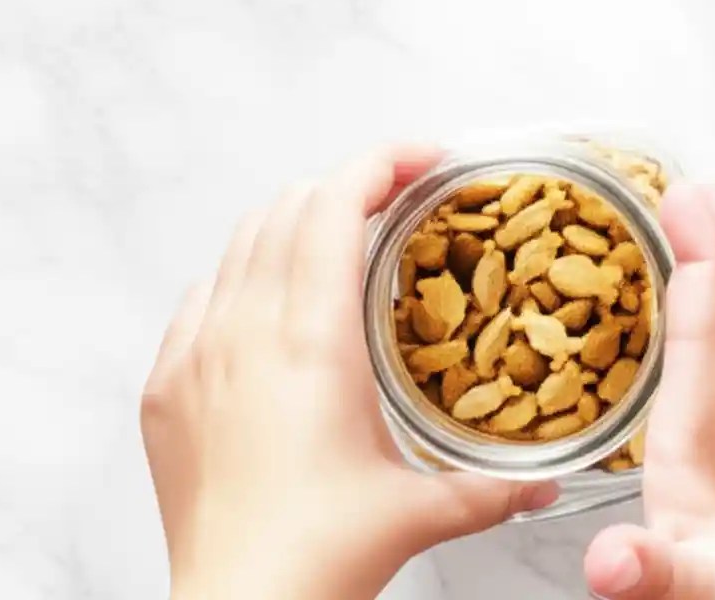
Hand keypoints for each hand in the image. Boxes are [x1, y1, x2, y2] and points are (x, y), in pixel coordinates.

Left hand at [141, 148, 558, 599]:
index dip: (379, 163)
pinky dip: (242, 274)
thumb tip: (547, 484)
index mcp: (311, 344)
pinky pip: (200, 294)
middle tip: (396, 200)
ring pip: (239, 242)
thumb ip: (496, 489)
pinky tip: (271, 304)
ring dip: (294, 222)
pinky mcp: (167, 384)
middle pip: (288, 207)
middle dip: (346, 186)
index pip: (333, 207)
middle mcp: (244, 333)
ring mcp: (195, 354)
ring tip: (340, 242)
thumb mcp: (422, 511)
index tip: (421, 157)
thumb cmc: (317, 557)